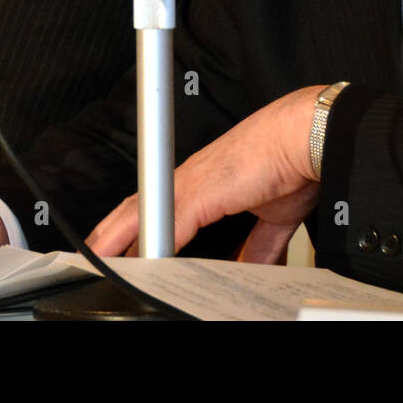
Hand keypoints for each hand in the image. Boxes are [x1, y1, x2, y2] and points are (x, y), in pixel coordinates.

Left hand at [87, 85, 324, 263]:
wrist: (310, 136)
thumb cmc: (297, 162)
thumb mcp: (273, 215)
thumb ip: (259, 244)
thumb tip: (254, 267)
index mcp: (209, 181)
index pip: (161, 203)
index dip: (136, 222)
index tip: (121, 243)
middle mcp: (195, 179)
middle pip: (140, 205)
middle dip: (114, 231)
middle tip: (91, 251)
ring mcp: (195, 183)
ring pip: (142, 211)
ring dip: (118, 236)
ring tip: (97, 257)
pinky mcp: (202, 192)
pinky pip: (166, 222)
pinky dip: (148, 243)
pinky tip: (137, 261)